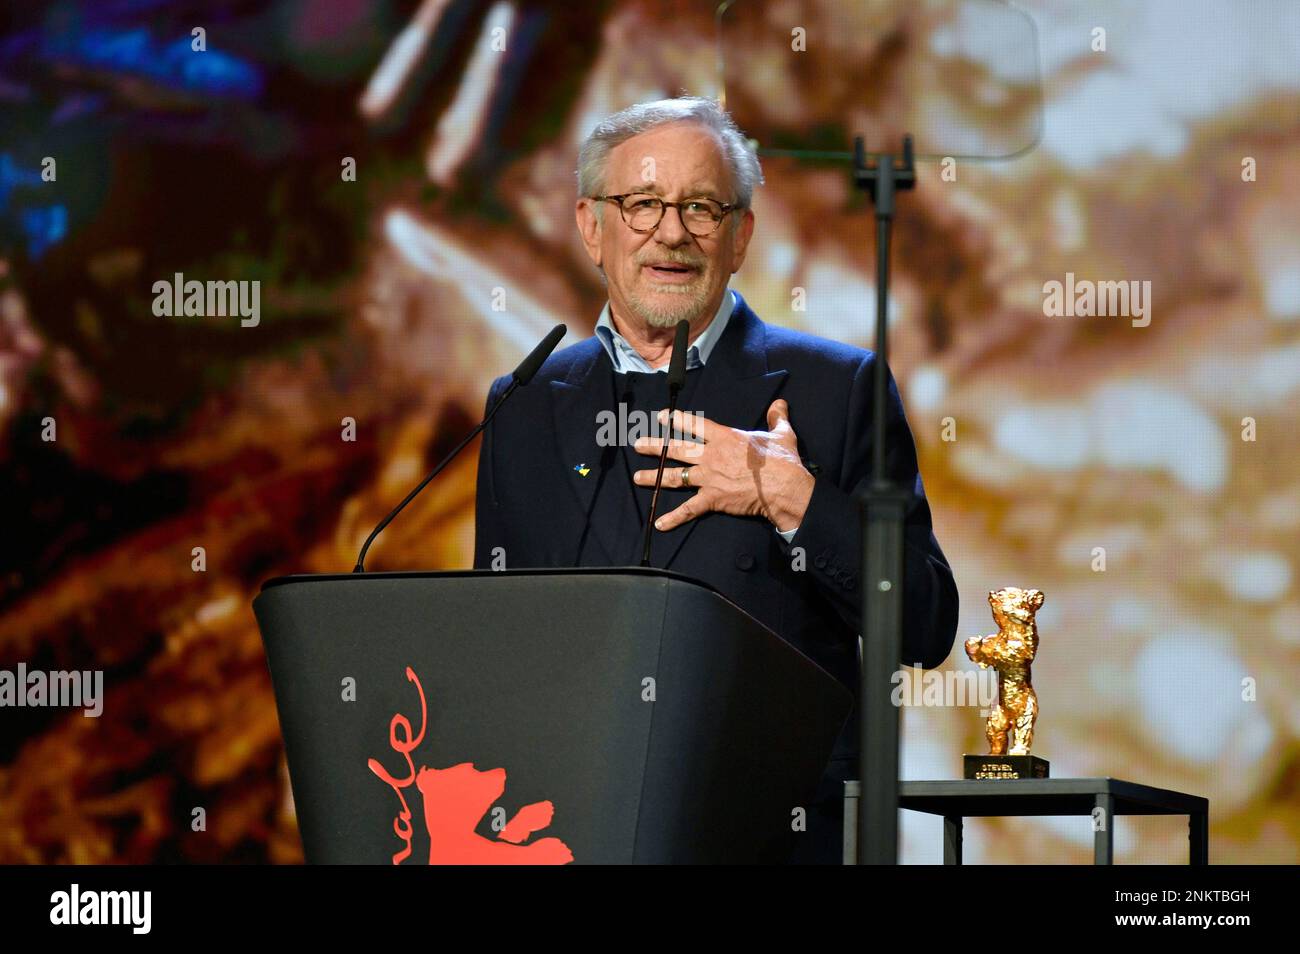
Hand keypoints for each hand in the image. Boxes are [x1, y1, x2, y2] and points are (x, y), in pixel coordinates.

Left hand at [632, 399, 814, 532]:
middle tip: (638, 445)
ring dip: (655, 477)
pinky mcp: (712, 498)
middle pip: (676, 449)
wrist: (783, 487)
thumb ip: (777, 417)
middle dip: (655, 447)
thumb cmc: (782, 460)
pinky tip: (659, 523)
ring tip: (637, 477)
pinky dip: (674, 517)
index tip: (662, 416)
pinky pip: (689, 509)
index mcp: (724, 437)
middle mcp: (711, 456)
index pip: (695, 425)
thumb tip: (781, 403)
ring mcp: (709, 478)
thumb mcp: (781, 434)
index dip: (677, 419)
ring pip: (675, 476)